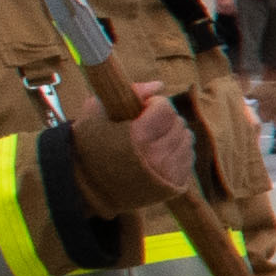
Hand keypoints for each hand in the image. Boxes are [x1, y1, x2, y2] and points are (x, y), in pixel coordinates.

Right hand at [93, 74, 202, 204]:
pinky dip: (178, 152)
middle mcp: (156, 155)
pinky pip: (188, 158)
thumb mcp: (95, 118)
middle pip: (178, 123)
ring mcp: (167, 172)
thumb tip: (159, 85)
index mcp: (137, 137)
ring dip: (173, 135)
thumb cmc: (89, 151)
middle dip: (165, 119)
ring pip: (187, 139)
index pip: (165, 108)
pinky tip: (161, 153)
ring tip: (154, 139)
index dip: (154, 104)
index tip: (143, 109)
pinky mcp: (173, 185)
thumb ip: (127, 94)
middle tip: (148, 125)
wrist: (87, 190)